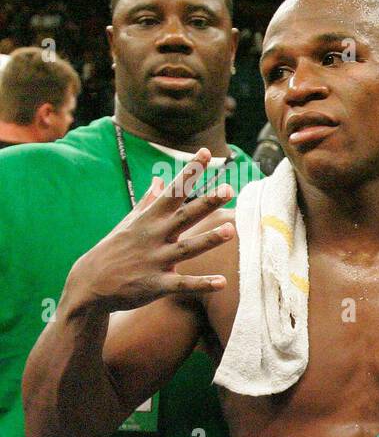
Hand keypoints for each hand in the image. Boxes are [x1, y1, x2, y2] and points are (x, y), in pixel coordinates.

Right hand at [65, 149, 233, 315]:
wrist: (89, 284)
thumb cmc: (114, 249)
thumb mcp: (129, 222)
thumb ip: (149, 202)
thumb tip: (159, 180)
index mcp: (150, 219)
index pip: (174, 190)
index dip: (190, 172)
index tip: (207, 152)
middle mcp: (154, 236)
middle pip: (185, 216)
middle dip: (206, 202)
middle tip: (228, 189)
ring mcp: (155, 260)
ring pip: (187, 249)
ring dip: (208, 240)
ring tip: (230, 230)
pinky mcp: (156, 284)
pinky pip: (182, 283)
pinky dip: (201, 283)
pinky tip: (222, 282)